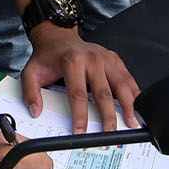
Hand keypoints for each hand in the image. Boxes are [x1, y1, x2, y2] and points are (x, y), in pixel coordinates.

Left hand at [23, 25, 139, 131]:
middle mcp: (92, 59)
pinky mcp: (114, 59)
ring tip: (132, 121)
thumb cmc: (48, 56)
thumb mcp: (31, 72)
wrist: (58, 37)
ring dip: (128, 105)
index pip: (78, 95)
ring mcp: (105, 58)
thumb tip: (35, 110)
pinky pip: (127, 77)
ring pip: (121, 84)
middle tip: (110, 132)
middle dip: (108, 115)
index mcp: (72, 62)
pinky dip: (135, 92)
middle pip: (104, 92)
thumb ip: (30, 92)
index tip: (81, 131)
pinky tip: (138, 105)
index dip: (80, 115)